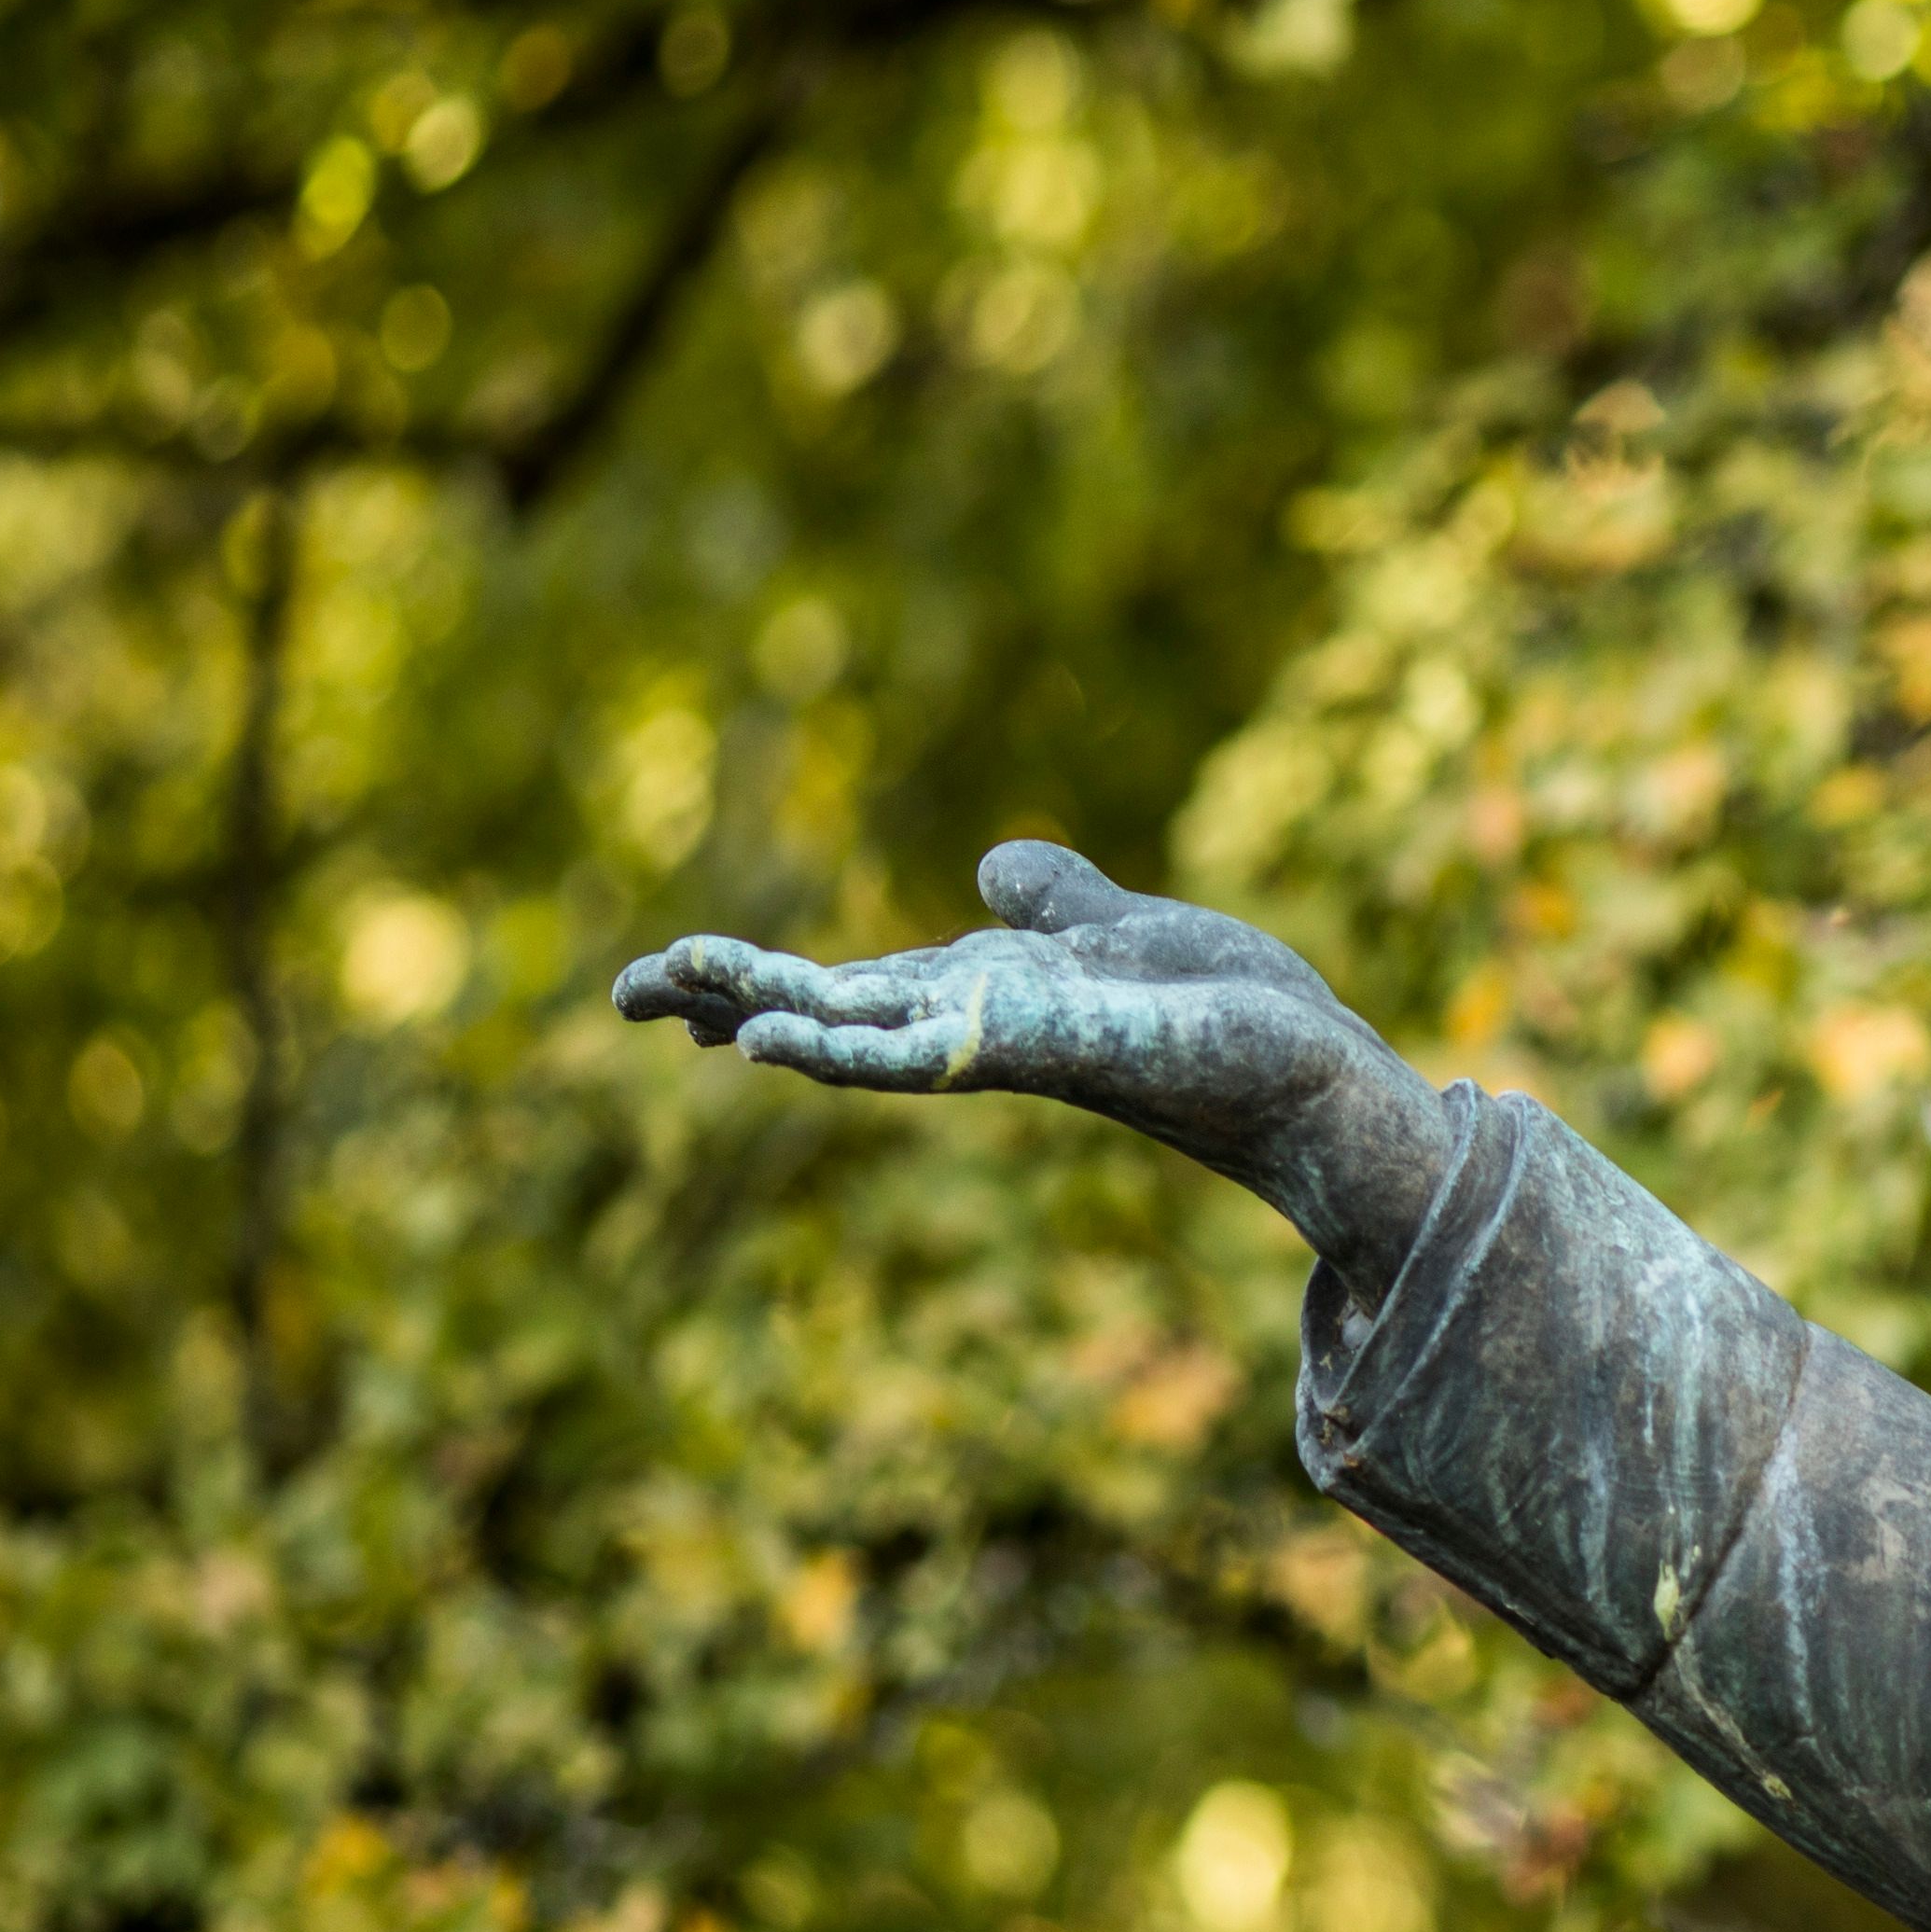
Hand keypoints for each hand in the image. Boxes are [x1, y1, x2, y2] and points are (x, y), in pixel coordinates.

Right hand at [613, 840, 1453, 1274]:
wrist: (1315, 1070)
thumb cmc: (1228, 1014)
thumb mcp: (1122, 929)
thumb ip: (1055, 899)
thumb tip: (993, 860)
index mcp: (987, 992)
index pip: (847, 983)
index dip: (754, 977)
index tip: (660, 976)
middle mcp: (980, 1026)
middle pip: (827, 1008)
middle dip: (724, 998)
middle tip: (615, 991)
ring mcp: (1007, 1044)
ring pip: (861, 1033)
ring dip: (771, 1015)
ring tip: (678, 1002)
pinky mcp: (1049, 1049)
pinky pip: (932, 1052)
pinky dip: (853, 1048)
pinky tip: (778, 1046)